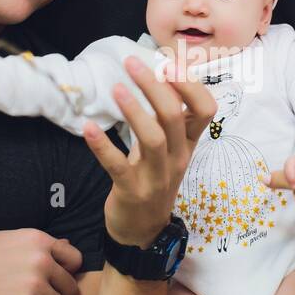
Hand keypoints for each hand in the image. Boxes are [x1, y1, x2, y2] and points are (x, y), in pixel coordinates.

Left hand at [82, 56, 216, 246]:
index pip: (205, 109)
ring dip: (134, 109)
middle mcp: (177, 158)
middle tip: (132, 63)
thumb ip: (167, 117)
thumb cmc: (152, 179)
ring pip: (152, 138)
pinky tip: (88, 128)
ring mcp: (156, 177)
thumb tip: (161, 74)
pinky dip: (102, 145)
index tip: (169, 62)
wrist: (142, 231)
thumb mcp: (166, 149)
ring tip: (117, 87)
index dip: (190, 83)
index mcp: (188, 144)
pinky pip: (117, 165)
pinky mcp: (131, 191)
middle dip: (154, 85)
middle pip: (174, 116)